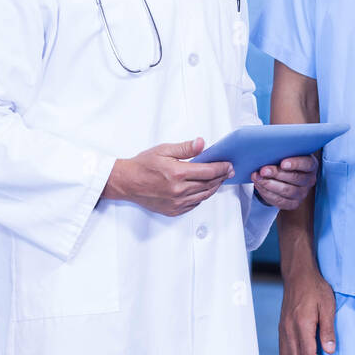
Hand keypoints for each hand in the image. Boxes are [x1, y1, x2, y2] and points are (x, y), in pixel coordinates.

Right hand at [102, 137, 232, 215]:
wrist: (126, 182)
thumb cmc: (143, 165)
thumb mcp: (164, 150)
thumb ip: (185, 148)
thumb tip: (202, 143)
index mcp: (177, 174)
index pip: (209, 171)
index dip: (222, 167)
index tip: (229, 164)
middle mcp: (178, 190)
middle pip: (209, 184)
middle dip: (221, 176)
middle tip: (228, 170)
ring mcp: (176, 202)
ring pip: (204, 195)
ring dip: (214, 187)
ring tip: (219, 178)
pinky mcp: (173, 210)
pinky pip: (194, 204)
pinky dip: (202, 196)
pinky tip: (203, 188)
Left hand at [251, 154, 319, 209]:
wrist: (283, 175)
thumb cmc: (284, 160)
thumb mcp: (286, 152)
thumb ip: (282, 150)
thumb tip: (268, 148)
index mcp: (311, 165)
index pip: (306, 164)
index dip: (295, 164)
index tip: (282, 163)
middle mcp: (309, 180)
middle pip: (295, 178)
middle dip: (277, 174)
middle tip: (263, 170)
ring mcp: (302, 193)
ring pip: (287, 191)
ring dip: (269, 184)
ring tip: (257, 177)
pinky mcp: (293, 203)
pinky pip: (280, 201)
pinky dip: (267, 193)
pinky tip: (259, 185)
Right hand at [278, 268, 335, 354]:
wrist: (298, 276)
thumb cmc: (316, 288)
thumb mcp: (328, 306)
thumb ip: (328, 329)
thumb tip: (330, 351)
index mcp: (301, 324)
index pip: (307, 354)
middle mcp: (289, 329)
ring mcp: (283, 329)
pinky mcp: (282, 328)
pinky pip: (282, 351)